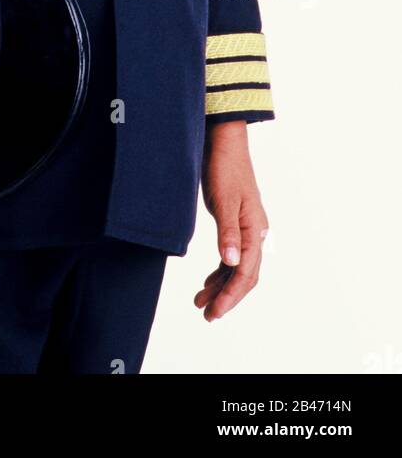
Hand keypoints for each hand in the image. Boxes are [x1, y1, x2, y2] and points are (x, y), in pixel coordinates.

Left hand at [196, 120, 268, 321]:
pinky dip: (220, 271)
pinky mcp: (236, 223)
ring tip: (201, 303)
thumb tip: (231, 262)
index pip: (245, 272)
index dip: (230, 295)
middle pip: (245, 275)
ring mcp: (247, 229)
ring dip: (221, 286)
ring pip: (237, 268)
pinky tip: (208, 282)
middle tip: (207, 316)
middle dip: (227, 297)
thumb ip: (228, 232)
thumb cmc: (224, 167)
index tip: (213, 312)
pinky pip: (232, 255)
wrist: (224, 142)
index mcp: (256, 230)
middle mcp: (256, 233)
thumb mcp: (223, 200)